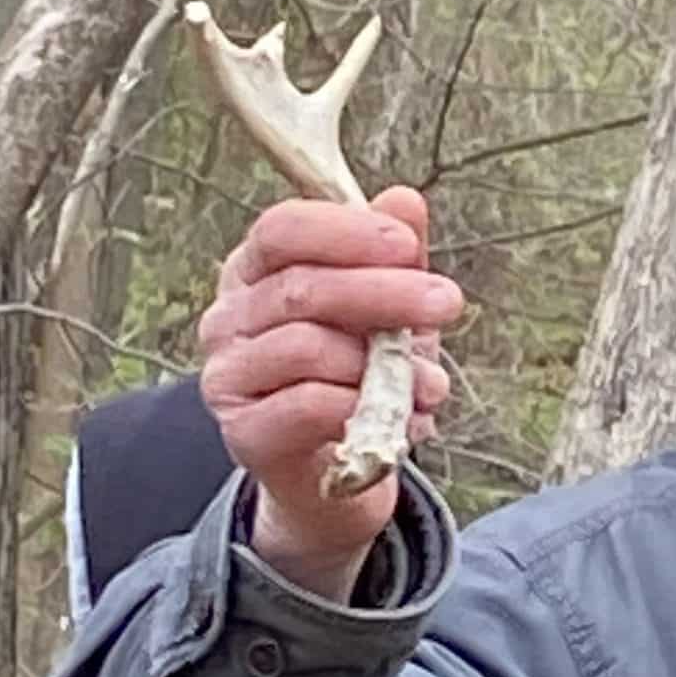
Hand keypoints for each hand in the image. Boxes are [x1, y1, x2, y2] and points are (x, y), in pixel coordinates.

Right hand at [198, 184, 458, 599]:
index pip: (282, 230)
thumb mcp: (387, 315)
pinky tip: (406, 422)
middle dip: (384, 292)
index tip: (409, 246)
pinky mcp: (243, 432)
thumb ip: (392, 259)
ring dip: (383, 363)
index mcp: (254, 273)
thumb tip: (405, 199)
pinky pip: (306, 405)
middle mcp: (228, 319)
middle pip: (301, 288)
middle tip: (448, 301)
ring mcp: (228, 376)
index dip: (346, 231)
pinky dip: (363, 407)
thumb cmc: (357, 380)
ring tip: (434, 385)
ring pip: (306, 347)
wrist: (338, 477)